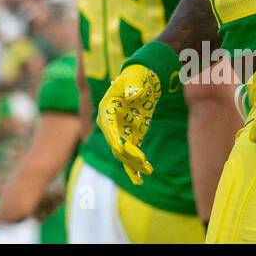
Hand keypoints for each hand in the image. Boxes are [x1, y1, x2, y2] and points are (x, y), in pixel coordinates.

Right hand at [97, 63, 161, 184]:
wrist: (143, 79)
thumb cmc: (137, 76)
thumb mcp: (136, 77)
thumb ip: (134, 85)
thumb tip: (133, 95)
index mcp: (107, 109)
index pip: (108, 127)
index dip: (114, 139)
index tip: (122, 149)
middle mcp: (110, 123)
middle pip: (115, 144)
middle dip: (128, 155)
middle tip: (143, 161)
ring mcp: (120, 131)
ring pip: (123, 154)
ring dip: (134, 164)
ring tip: (148, 171)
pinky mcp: (130, 136)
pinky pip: (130, 155)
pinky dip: (135, 167)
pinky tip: (141, 180)